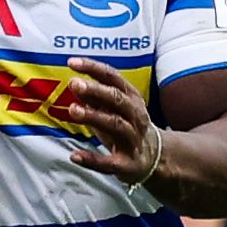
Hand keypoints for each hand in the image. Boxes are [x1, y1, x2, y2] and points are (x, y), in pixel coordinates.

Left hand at [58, 63, 168, 187]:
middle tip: (75, 84)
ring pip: (116, 125)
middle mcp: (135, 117)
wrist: (154, 157)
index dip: (93, 69)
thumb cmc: (126, 127)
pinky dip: (93, 160)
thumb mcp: (113, 108)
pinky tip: (75, 156)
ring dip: (94, 117)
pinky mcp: (127, 163)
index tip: (72, 63)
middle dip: (96, 91)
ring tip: (73, 110)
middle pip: (117, 100)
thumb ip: (94, 97)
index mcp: (131, 99)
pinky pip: (110, 163)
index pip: (113, 78)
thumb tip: (74, 83)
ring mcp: (133, 140)